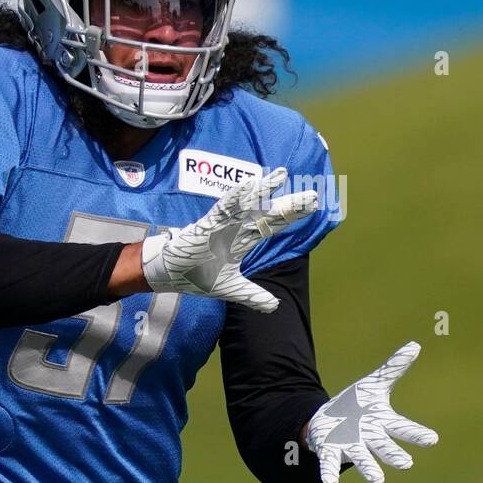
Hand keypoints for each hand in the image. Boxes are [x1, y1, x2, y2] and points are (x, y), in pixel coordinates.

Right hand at [141, 167, 316, 312]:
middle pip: (268, 213)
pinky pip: (222, 209)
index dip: (292, 215)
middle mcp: (237, 228)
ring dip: (263, 191)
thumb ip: (253, 295)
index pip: (273, 225)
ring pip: (247, 205)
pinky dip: (235, 198)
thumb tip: (274, 306)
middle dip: (289, 205)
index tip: (313, 205)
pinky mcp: (206, 225)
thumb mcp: (231, 289)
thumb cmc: (198, 274)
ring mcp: (222, 225)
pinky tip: (249, 185)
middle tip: (313, 196)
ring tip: (281, 175)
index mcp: (243, 240)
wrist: (169, 274)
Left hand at [305, 342, 438, 482]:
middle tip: (406, 463)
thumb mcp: (374, 384)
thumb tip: (415, 345)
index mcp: (382, 422)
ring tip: (378, 480)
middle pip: (384, 446)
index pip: (402, 427)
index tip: (432, 439)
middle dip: (394, 454)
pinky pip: (331, 463)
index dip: (416, 434)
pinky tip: (331, 482)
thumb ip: (393, 368)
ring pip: (362, 458)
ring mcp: (351, 446)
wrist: (327, 422)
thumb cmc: (356, 406)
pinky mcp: (331, 451)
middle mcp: (369, 438)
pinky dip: (331, 472)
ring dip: (369, 468)